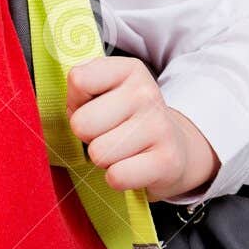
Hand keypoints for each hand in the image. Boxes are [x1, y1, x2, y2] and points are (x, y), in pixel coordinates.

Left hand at [66, 56, 218, 201]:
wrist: (175, 147)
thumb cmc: (124, 120)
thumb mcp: (103, 93)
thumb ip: (80, 91)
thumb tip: (73, 112)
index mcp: (129, 70)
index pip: (78, 80)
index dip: (76, 102)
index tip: (92, 106)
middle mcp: (147, 93)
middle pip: (82, 123)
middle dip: (87, 135)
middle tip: (106, 134)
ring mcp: (159, 126)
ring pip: (98, 153)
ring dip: (103, 158)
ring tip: (121, 150)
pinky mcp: (166, 160)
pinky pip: (117, 176)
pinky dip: (117, 178)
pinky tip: (131, 167)